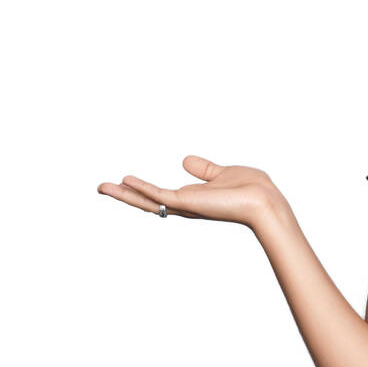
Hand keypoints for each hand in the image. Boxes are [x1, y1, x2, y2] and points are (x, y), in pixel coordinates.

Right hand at [97, 156, 281, 229]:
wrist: (265, 202)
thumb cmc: (252, 190)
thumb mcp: (223, 173)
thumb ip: (203, 169)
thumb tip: (185, 161)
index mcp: (193, 198)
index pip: (161, 195)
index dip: (141, 190)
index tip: (123, 182)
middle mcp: (186, 205)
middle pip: (148, 201)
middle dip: (125, 195)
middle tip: (101, 188)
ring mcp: (186, 205)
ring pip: (148, 201)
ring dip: (124, 194)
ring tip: (102, 188)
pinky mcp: (189, 203)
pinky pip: (160, 196)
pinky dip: (142, 189)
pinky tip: (126, 181)